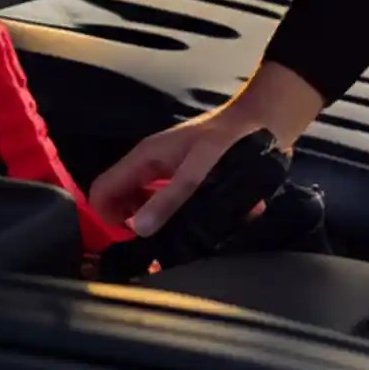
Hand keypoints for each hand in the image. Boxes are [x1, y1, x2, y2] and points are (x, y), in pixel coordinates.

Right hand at [89, 62, 324, 236]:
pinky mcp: (187, 181)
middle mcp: (151, 165)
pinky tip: (204, 225)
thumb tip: (137, 229)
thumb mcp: (198, 170)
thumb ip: (169, 198)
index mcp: (145, 157)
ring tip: (178, 240)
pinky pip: (172, 204)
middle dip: (132, 225)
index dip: (103, 217)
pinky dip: (181, 217)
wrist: (265, 122)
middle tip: (153, 247)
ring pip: (146, 205)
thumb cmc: (229, 141)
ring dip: (158, 224)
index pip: (102, 189)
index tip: (124, 243)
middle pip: (121, 201)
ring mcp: (169, 173)